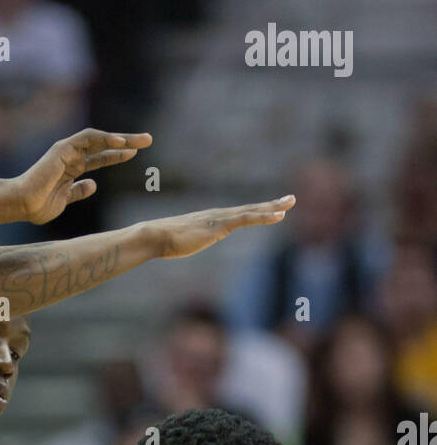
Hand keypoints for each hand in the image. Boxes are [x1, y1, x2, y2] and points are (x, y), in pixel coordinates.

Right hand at [14, 129, 152, 224]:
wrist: (22, 204)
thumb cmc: (38, 205)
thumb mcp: (65, 200)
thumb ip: (79, 191)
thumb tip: (93, 185)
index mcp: (72, 168)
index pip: (99, 158)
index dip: (117, 155)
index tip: (134, 154)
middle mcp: (71, 156)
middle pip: (103, 146)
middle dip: (126, 142)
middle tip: (148, 139)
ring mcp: (67, 151)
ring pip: (99, 139)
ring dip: (120, 137)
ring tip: (141, 140)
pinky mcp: (63, 148)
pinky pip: (88, 138)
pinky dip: (104, 138)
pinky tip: (120, 141)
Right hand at [146, 197, 294, 257]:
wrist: (155, 236)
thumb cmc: (162, 242)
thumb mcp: (179, 243)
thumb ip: (184, 241)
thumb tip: (177, 246)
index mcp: (211, 219)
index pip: (239, 214)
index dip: (257, 211)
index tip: (271, 209)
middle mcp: (218, 215)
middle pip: (250, 208)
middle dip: (271, 204)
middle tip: (290, 199)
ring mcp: (220, 218)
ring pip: (253, 210)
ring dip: (273, 206)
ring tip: (290, 202)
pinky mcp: (221, 225)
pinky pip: (247, 219)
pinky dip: (264, 216)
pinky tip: (279, 216)